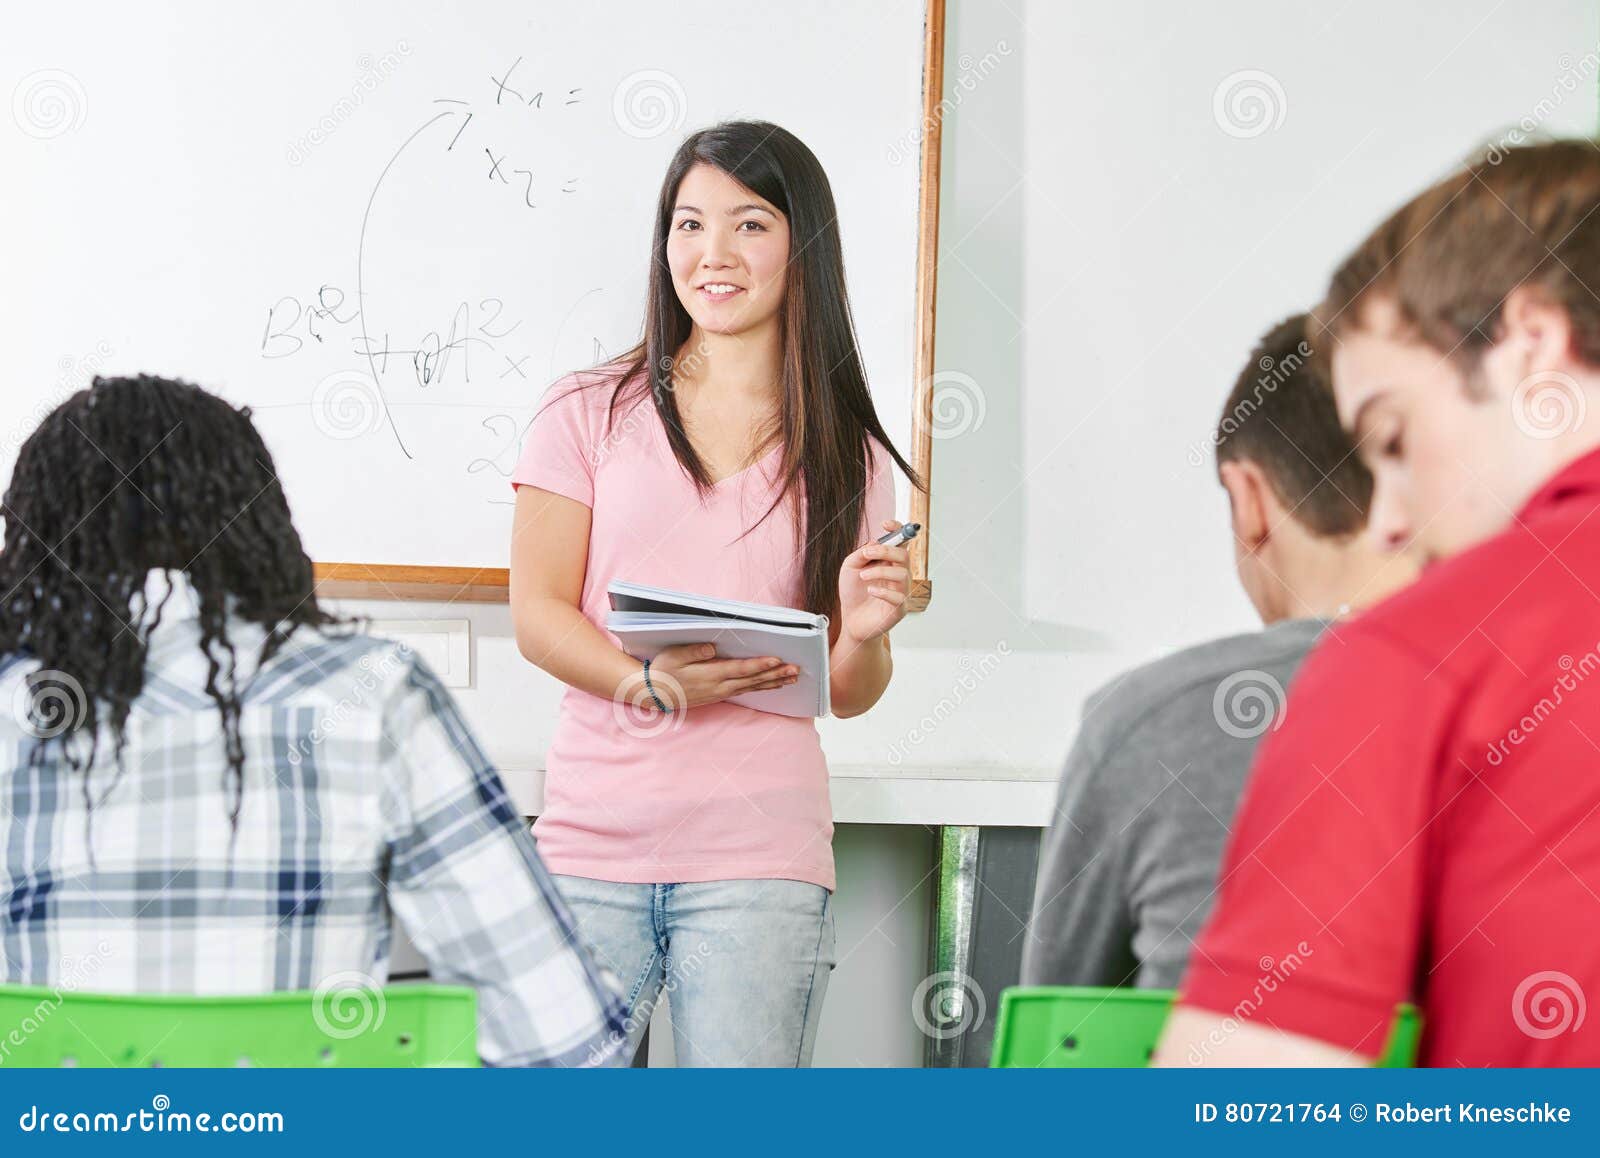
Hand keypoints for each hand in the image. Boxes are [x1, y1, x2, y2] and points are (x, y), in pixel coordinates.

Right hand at [639, 643, 798, 709]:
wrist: (656, 693)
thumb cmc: (665, 670)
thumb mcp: (675, 656)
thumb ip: (694, 651)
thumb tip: (713, 648)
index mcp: (712, 674)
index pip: (741, 669)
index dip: (761, 665)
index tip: (778, 660)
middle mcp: (721, 686)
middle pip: (753, 680)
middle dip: (776, 674)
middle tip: (795, 670)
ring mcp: (722, 692)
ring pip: (753, 687)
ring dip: (773, 682)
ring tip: (792, 678)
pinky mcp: (721, 695)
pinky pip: (747, 691)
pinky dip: (762, 688)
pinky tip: (773, 685)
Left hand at [837, 519, 910, 644]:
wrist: (851, 620)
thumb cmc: (853, 594)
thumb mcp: (850, 568)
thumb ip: (860, 554)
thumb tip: (874, 542)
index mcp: (890, 563)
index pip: (902, 542)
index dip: (898, 530)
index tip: (885, 524)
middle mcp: (899, 575)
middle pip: (904, 556)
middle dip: (885, 551)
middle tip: (867, 553)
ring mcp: (901, 592)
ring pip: (902, 574)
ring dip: (880, 571)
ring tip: (863, 576)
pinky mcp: (899, 610)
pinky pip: (899, 597)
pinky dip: (883, 592)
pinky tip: (870, 591)